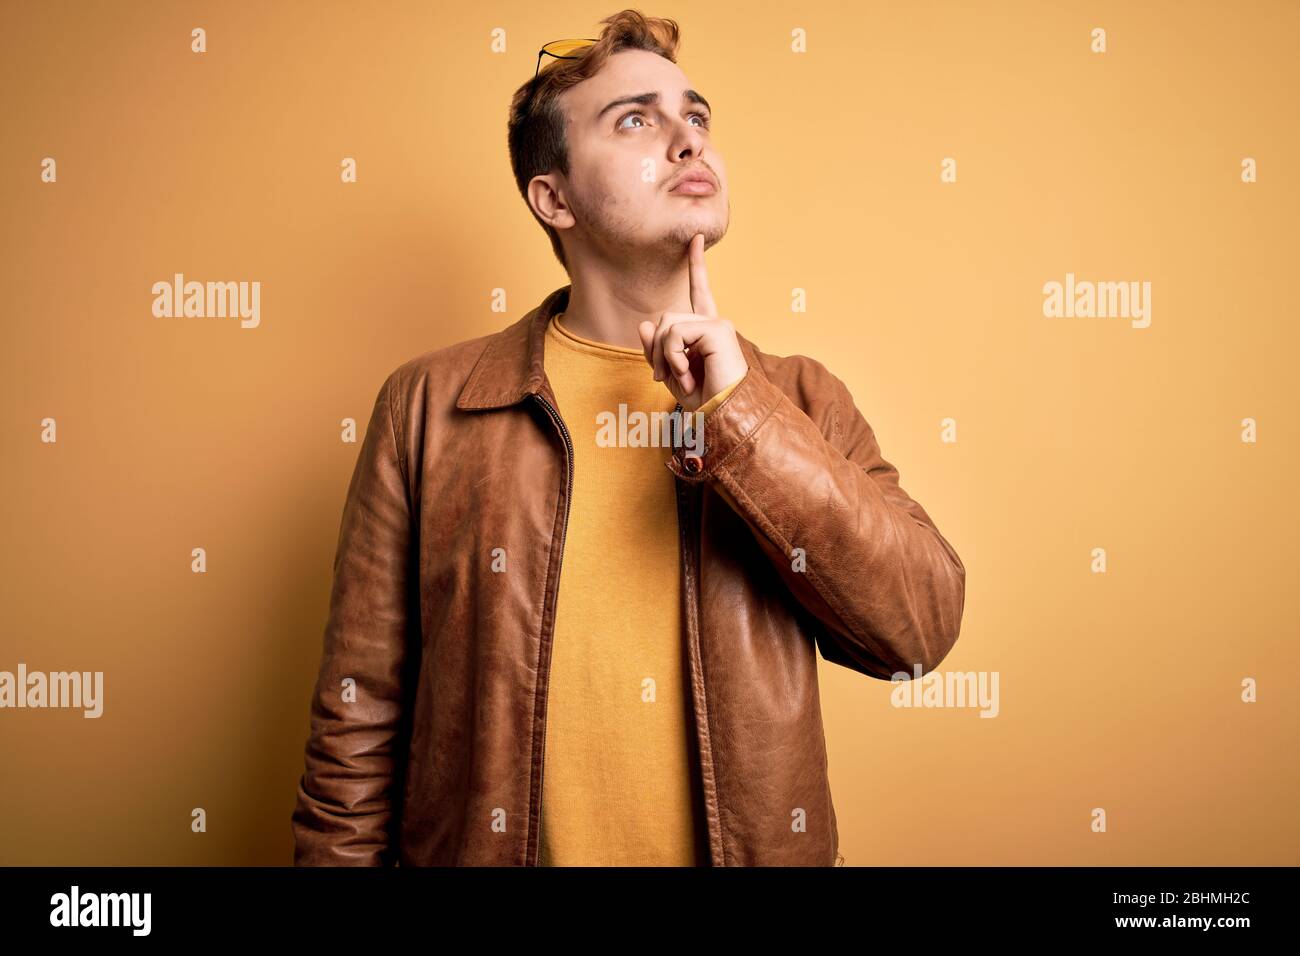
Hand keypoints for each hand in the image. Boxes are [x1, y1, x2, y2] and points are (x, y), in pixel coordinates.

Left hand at [638, 233, 748, 411]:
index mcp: (705, 329)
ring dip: (663, 356)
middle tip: (662, 377)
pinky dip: (672, 357)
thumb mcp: (670, 372)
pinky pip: (675, 334)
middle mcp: (714, 322)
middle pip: (665, 316)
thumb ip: (656, 349)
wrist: (724, 413)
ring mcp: (717, 323)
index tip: (696, 238)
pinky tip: (687, 373)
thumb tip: (644, 324)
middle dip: (655, 348)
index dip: (696, 266)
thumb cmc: (703, 398)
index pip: (698, 292)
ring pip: (667, 323)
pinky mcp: (717, 329)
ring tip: (680, 377)